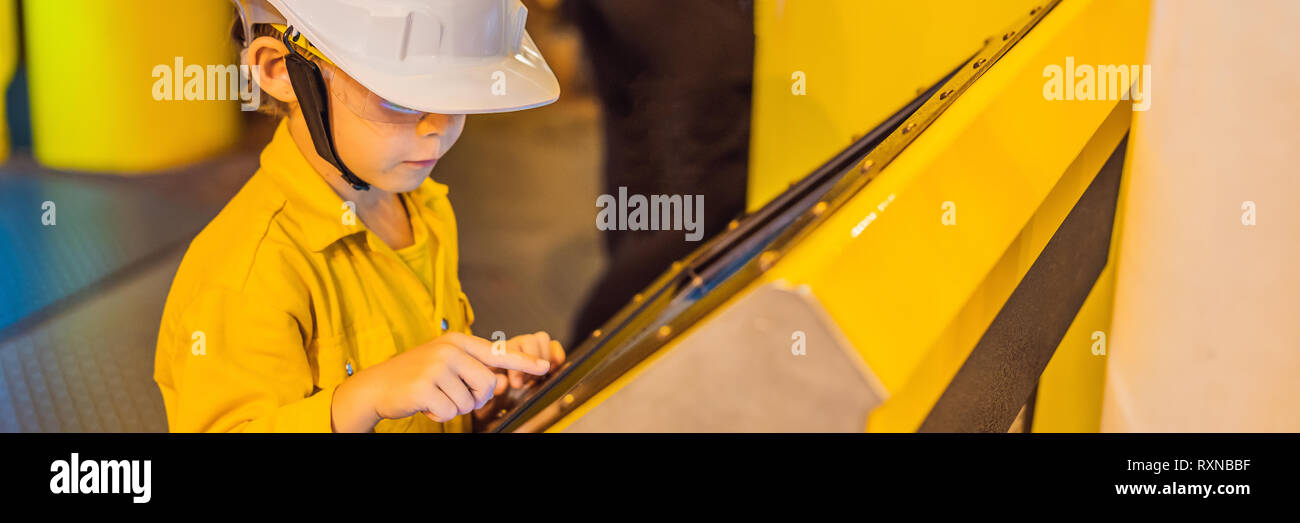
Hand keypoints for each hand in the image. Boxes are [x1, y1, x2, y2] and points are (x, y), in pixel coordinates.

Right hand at [330, 332, 550, 431]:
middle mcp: (449, 350)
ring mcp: (436, 367)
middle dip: (475, 398)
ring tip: (435, 396)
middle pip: (488, 384)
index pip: (497, 352)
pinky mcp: (424, 386)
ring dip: (454, 407)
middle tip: (453, 394)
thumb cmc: (415, 375)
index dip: (523, 361)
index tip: (545, 366)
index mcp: (457, 341)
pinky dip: (440, 415)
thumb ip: (471, 367)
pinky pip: (450, 411)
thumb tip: (501, 381)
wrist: (377, 386)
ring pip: (469, 401)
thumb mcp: (444, 361)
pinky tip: (426, 404)